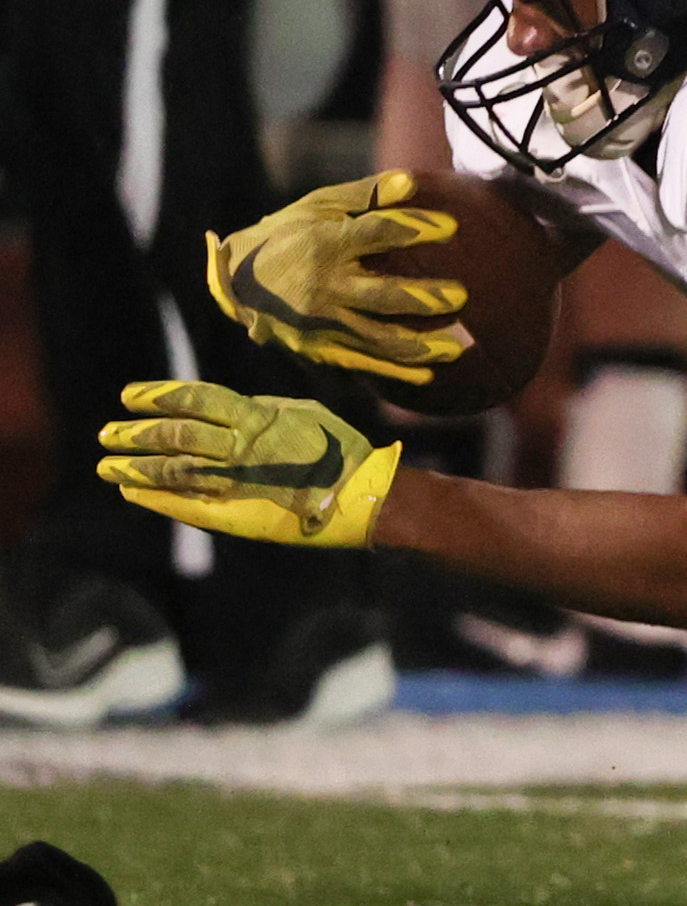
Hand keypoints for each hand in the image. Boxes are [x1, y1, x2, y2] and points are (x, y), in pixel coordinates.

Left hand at [98, 383, 404, 548]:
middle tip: (107, 433)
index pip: (195, 399)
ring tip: (108, 466)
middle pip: (175, 435)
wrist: (359, 495)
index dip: (158, 396)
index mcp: (257, 417)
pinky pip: (187, 501)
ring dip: (135, 467)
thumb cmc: (337, 448)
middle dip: (136, 434)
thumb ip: (260, 409)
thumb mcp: (302, 411)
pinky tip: (132, 490)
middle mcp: (241, 447)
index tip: (129, 396)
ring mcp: (236, 480)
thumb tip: (228, 408)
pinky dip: (155, 495)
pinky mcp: (236, 509)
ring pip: (173, 470)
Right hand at [205, 171, 473, 383]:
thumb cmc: (285, 235)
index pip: (377, 232)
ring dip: (419, 347)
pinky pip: (363, 364)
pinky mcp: (317, 350)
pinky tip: (428, 375)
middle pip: (381, 295)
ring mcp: (319, 324)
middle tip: (462, 297)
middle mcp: (321, 287)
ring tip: (456, 348)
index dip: (415, 228)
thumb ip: (365, 195)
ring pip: (377, 339)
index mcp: (323, 245)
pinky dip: (396, 373)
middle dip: (424, 298)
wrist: (234, 281)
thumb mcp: (316, 206)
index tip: (451, 227)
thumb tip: (411, 180)